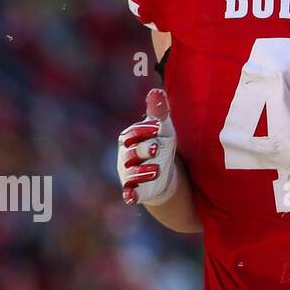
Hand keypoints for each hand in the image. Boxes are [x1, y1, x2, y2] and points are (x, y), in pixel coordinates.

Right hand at [118, 89, 177, 206]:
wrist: (164, 173)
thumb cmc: (161, 146)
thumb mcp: (164, 130)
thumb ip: (159, 112)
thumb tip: (156, 91)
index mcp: (130, 138)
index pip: (134, 133)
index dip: (144, 130)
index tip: (157, 127)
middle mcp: (126, 155)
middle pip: (132, 152)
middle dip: (143, 150)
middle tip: (157, 147)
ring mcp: (128, 173)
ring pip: (132, 173)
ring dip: (143, 172)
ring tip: (157, 170)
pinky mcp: (134, 190)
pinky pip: (129, 193)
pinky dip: (130, 195)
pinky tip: (132, 198)